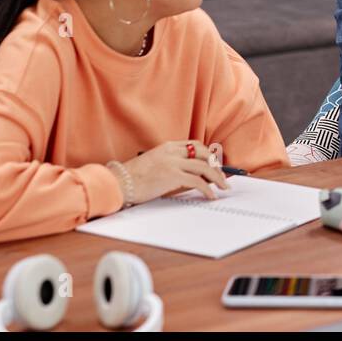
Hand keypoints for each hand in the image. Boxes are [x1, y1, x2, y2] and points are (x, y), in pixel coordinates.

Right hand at [114, 140, 229, 203]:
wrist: (118, 183)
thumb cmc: (133, 179)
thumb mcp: (155, 165)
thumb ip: (172, 166)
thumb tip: (192, 178)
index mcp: (167, 147)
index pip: (195, 145)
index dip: (208, 154)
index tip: (216, 164)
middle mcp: (171, 151)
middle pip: (203, 153)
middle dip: (216, 165)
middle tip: (223, 176)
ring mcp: (172, 162)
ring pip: (204, 166)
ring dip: (217, 177)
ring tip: (223, 187)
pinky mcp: (172, 176)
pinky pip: (197, 181)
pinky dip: (208, 188)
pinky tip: (211, 195)